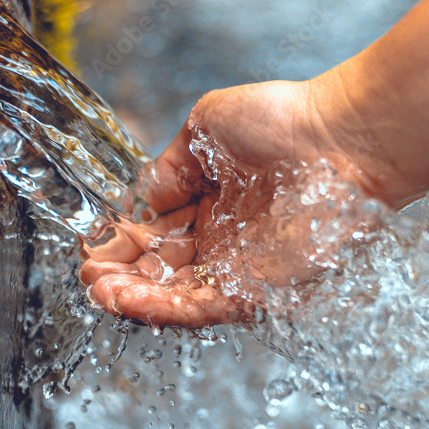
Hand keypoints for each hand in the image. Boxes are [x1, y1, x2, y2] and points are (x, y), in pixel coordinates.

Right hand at [80, 77, 378, 327]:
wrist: (339, 137)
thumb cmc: (283, 121)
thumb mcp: (205, 130)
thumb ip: (169, 169)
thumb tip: (139, 199)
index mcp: (213, 205)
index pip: (159, 234)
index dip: (124, 242)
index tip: (93, 243)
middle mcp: (224, 241)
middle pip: (163, 271)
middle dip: (121, 275)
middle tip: (89, 275)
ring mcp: (240, 268)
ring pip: (175, 295)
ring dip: (132, 297)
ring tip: (97, 291)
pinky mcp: (255, 291)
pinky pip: (199, 308)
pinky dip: (160, 308)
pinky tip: (124, 300)